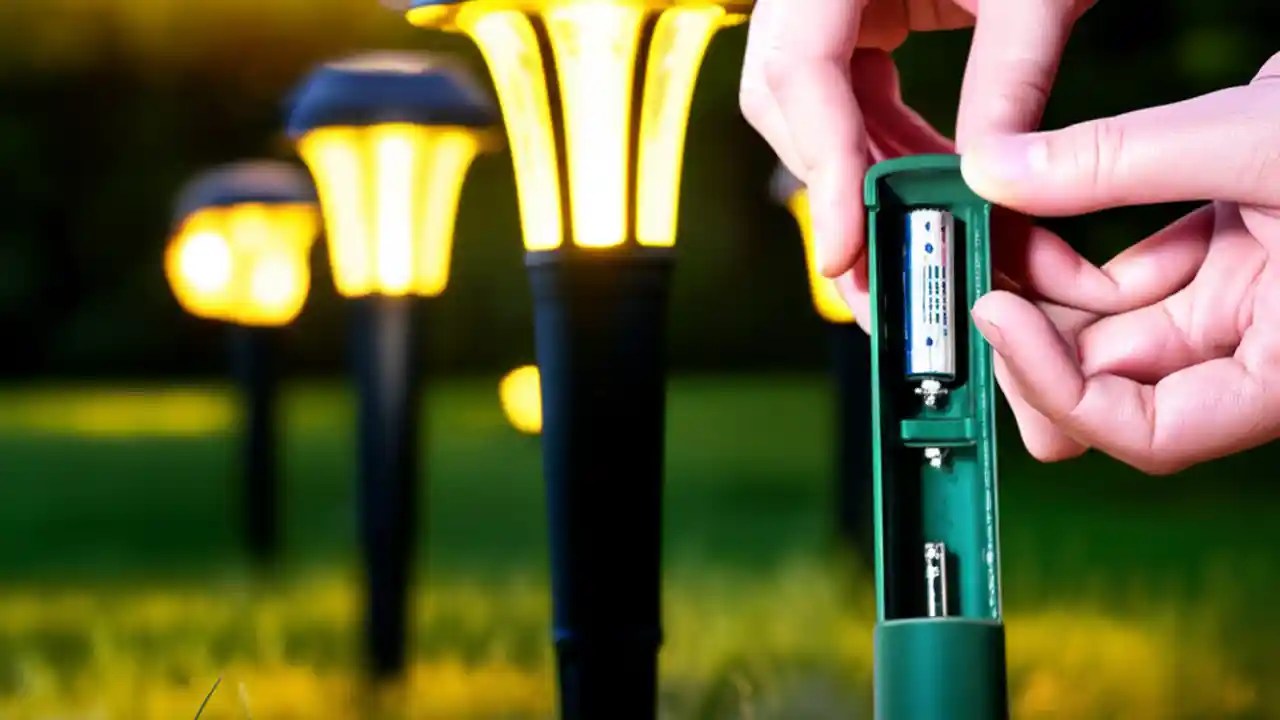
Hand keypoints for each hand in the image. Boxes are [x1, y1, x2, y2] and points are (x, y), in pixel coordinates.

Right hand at [740, 0, 1091, 315]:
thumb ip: (1012, 78)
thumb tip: (991, 185)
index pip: (800, 71)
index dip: (822, 168)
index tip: (843, 252)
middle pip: (784, 98)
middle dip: (832, 187)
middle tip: (871, 270)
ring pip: (807, 106)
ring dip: (859, 175)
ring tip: (909, 236)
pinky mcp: (852, 13)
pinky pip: (845, 91)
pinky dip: (881, 143)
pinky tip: (926, 178)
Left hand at [963, 53, 1279, 473]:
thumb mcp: (1263, 142)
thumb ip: (1126, 159)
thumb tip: (1000, 169)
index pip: (1152, 432)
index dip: (1061, 391)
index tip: (998, 319)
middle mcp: (1257, 349)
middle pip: (1113, 388)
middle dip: (1034, 348)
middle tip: (968, 286)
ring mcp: (1242, 303)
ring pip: (1114, 332)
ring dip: (1048, 296)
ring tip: (991, 237)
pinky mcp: (1232, 256)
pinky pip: (1136, 277)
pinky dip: (1082, 254)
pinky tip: (1040, 211)